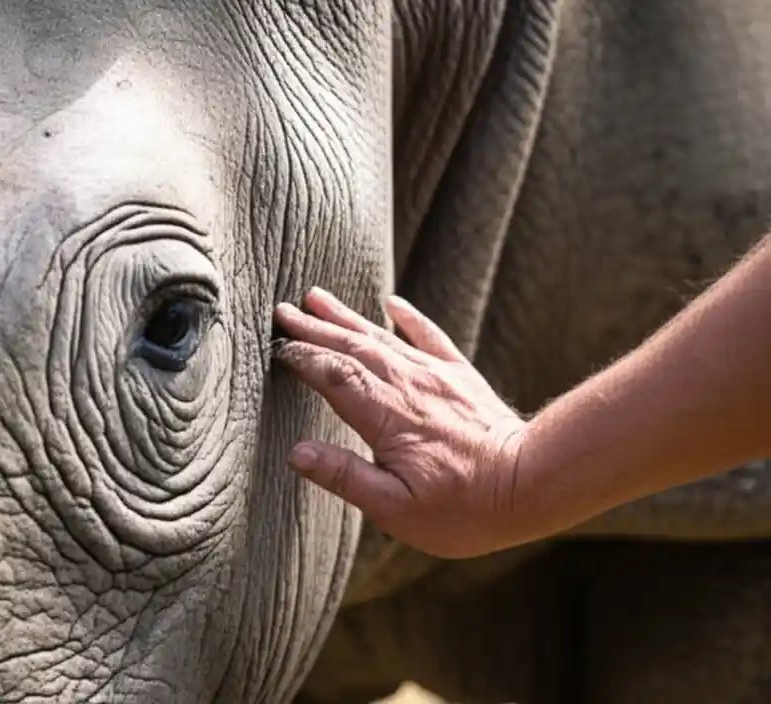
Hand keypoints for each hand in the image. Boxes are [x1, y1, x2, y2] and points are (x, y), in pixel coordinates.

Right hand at [273, 288, 529, 558]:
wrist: (534, 485)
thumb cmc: (463, 510)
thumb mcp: (395, 510)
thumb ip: (345, 477)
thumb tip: (296, 452)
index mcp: (386, 418)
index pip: (333, 376)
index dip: (301, 358)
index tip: (274, 348)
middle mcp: (407, 387)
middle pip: (351, 347)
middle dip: (313, 329)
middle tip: (280, 310)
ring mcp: (435, 377)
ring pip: (382, 336)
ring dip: (346, 317)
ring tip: (316, 297)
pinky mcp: (460, 378)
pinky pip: (430, 337)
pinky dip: (408, 317)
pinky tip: (391, 303)